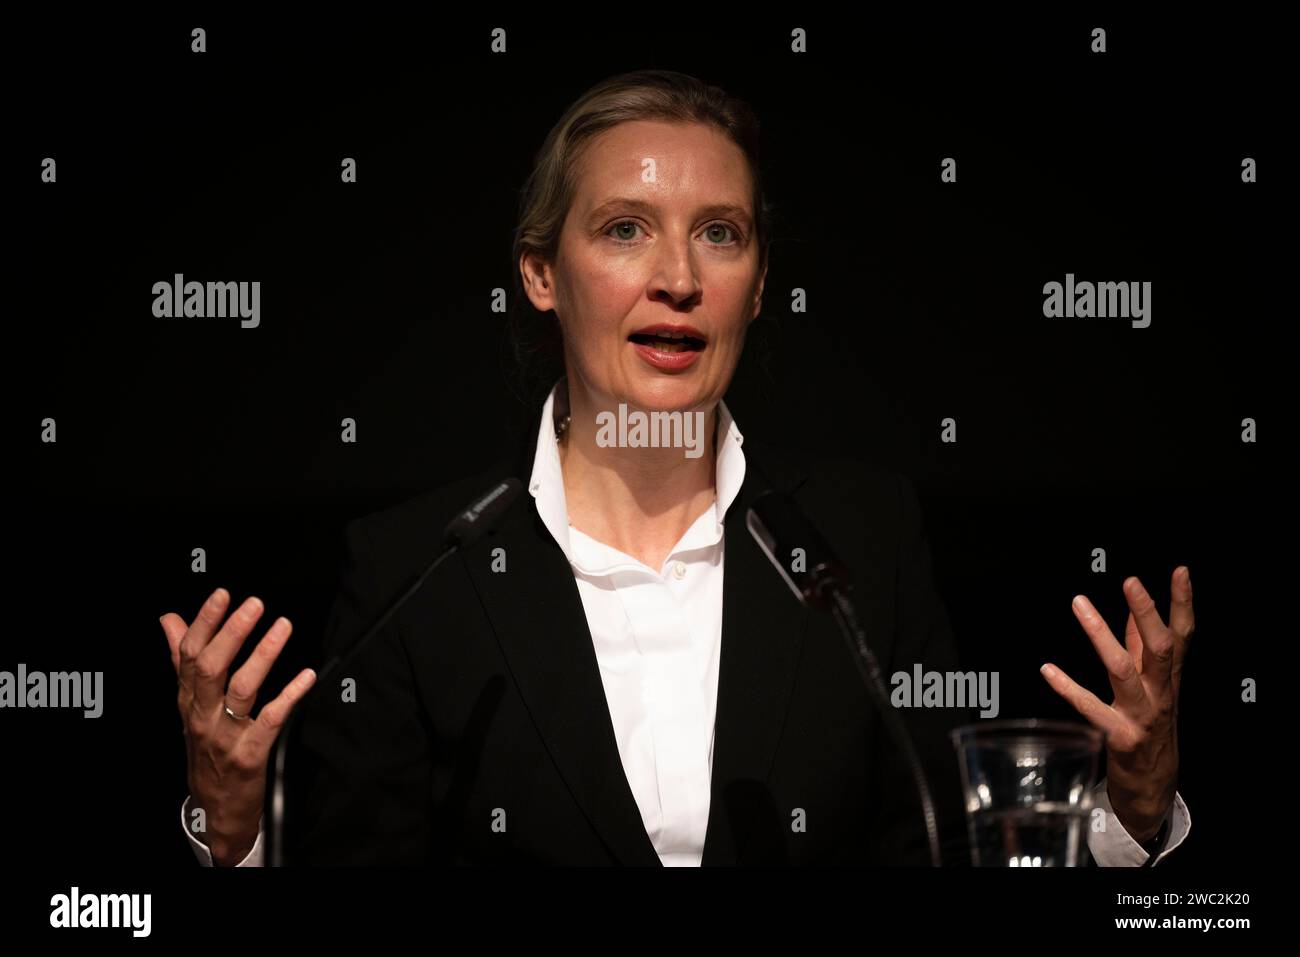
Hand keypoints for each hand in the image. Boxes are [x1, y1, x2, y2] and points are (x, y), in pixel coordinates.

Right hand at [161, 587, 316, 864]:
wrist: (216, 809)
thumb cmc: (206, 748)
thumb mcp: (189, 705)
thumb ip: (181, 660)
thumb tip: (169, 618)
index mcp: (188, 700)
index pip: (188, 654)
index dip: (204, 622)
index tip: (222, 594)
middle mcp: (203, 715)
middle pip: (211, 668)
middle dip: (232, 633)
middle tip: (254, 604)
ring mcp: (226, 735)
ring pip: (242, 689)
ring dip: (263, 654)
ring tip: (283, 626)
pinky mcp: (251, 754)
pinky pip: (271, 719)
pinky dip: (290, 695)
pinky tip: (307, 675)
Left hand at [1039, 566, 1192, 842]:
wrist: (1153, 787)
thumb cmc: (1149, 727)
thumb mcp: (1152, 687)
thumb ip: (1141, 650)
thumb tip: (1132, 614)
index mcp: (1169, 678)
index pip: (1183, 635)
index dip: (1183, 603)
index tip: (1179, 570)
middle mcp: (1161, 694)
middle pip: (1161, 648)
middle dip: (1147, 613)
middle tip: (1131, 581)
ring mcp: (1142, 716)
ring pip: (1123, 671)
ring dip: (1100, 635)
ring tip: (1079, 605)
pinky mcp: (1120, 738)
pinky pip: (1092, 709)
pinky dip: (1069, 688)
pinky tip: (1048, 670)